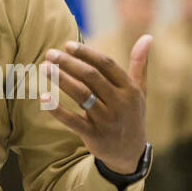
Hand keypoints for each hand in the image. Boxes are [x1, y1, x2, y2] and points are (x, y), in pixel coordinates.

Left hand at [42, 36, 149, 173]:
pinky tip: (44, 98)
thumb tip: (147, 36)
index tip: (68, 45)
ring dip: (61, 79)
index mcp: (130, 90)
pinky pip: (73, 121)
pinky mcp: (94, 136)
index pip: (106, 65)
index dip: (86, 53)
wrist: (130, 154)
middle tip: (50, 53)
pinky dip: (58, 110)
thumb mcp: (139, 91)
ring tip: (45, 68)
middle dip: (69, 63)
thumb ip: (140, 63)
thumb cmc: (131, 115)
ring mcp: (107, 120)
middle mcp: (120, 103)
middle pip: (91, 77)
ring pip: (82, 95)